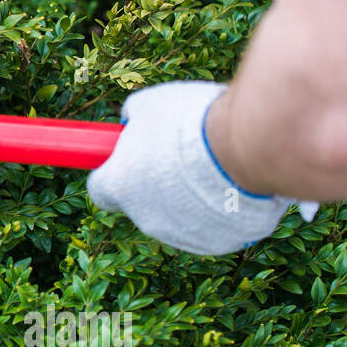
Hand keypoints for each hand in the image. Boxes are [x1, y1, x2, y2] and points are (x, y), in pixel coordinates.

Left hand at [87, 82, 317, 255]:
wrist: (246, 148)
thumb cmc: (191, 121)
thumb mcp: (150, 104)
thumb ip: (134, 116)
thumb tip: (131, 119)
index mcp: (120, 186)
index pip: (100, 190)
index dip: (113, 172)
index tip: (127, 158)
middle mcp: (145, 219)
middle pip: (144, 203)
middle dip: (158, 182)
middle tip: (183, 154)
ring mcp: (182, 235)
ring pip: (181, 216)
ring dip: (192, 197)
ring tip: (218, 164)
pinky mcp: (220, 243)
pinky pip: (217, 226)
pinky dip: (224, 208)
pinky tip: (237, 183)